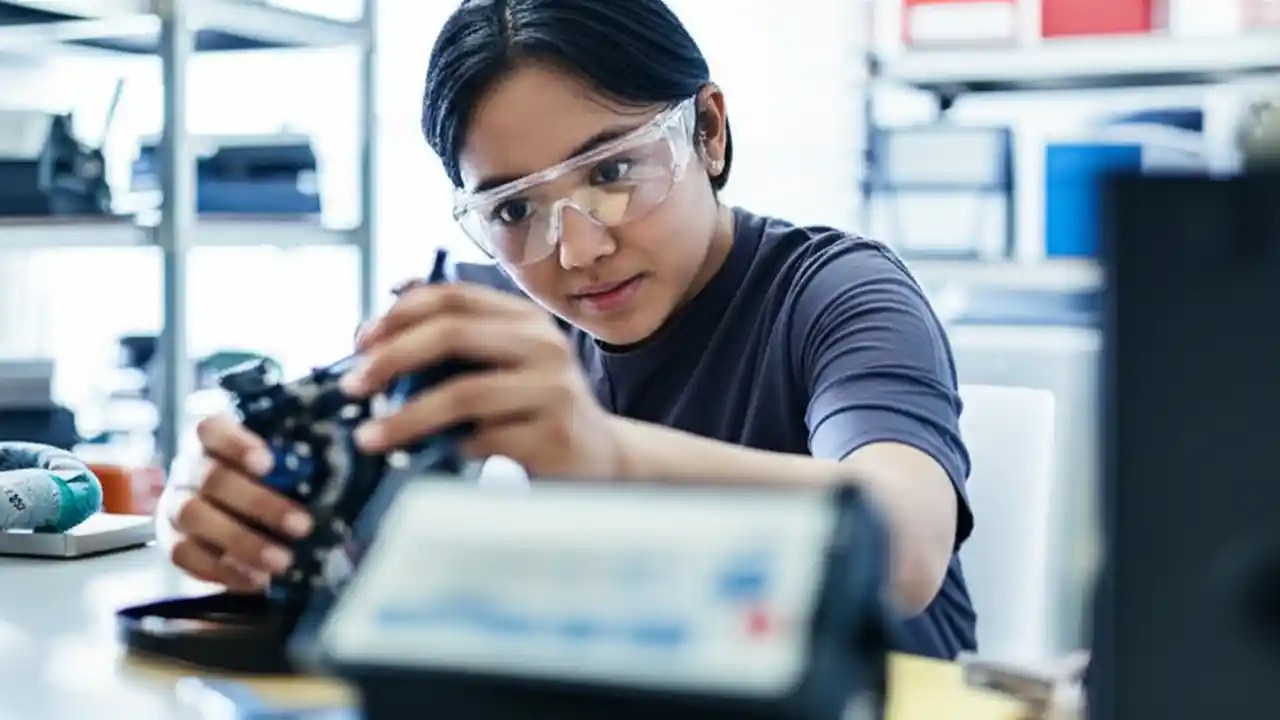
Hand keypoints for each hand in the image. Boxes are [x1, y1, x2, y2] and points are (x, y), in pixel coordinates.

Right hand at [163, 415, 313, 590]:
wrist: (232, 516)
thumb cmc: (269, 481)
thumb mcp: (284, 461)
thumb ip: (302, 457)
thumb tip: (355, 456)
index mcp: (212, 438)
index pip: (211, 429)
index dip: (237, 444)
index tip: (269, 463)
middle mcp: (188, 468)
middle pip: (212, 478)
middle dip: (260, 503)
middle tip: (303, 526)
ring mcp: (175, 504)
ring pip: (196, 517)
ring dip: (243, 541)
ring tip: (283, 561)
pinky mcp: (171, 541)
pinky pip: (186, 557)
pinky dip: (224, 570)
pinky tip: (258, 580)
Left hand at [341, 282, 623, 477]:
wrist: (601, 455)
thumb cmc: (533, 408)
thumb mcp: (501, 363)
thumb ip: (450, 346)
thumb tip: (371, 332)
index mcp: (523, 318)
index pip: (452, 295)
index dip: (398, 314)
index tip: (359, 343)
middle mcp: (543, 344)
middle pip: (453, 333)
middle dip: (392, 358)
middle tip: (353, 386)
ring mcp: (553, 390)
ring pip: (464, 393)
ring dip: (405, 417)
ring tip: (369, 436)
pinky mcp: (554, 436)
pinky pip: (483, 441)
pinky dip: (445, 450)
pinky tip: (426, 459)